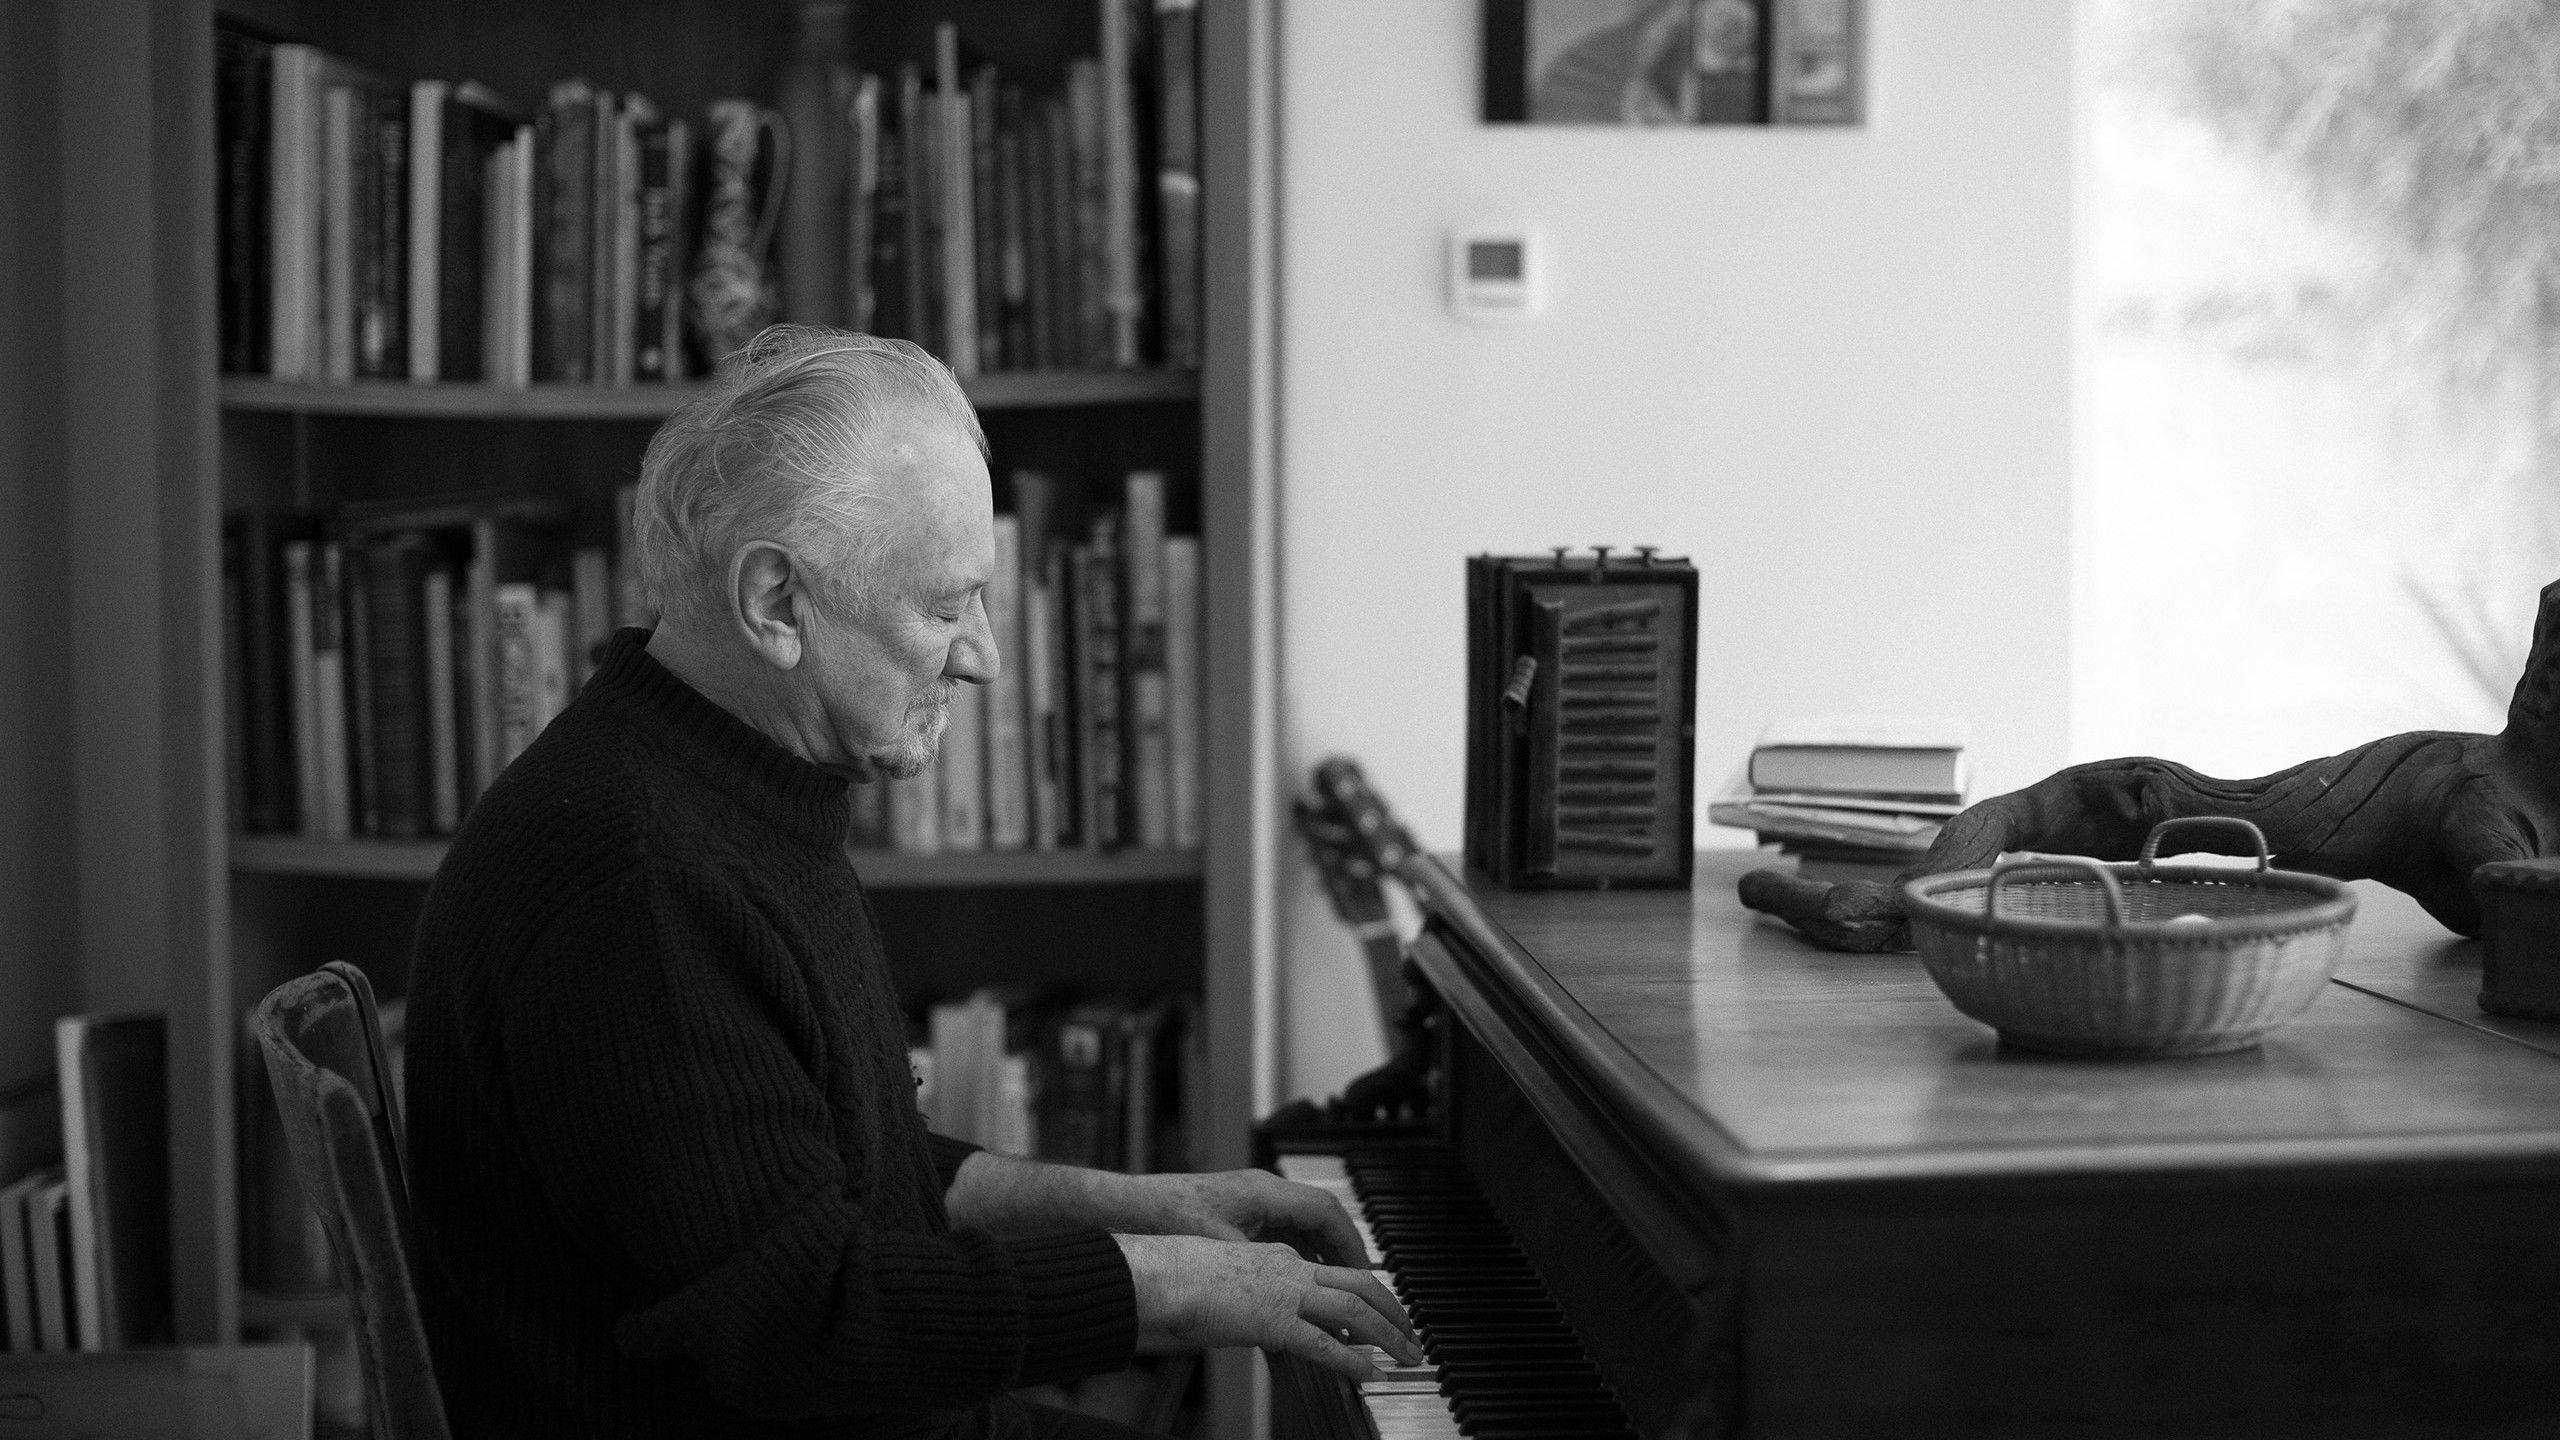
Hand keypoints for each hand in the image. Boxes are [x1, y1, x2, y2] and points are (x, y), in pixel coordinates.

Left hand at [1112, 1170, 1369, 1266]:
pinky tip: (1301, 1278)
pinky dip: (1299, 1251)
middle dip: (1344, 1248)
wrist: (1129, 1207)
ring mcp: (1253, 1199)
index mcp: (1265, 1192)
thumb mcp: (1220, 1250)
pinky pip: (1284, 1228)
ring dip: (1322, 1251)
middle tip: (1360, 1282)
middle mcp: (1264, 1190)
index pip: (1326, 1210)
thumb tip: (1291, 1295)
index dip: (1351, 1242)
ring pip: (1303, 1222)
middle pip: (1321, 1214)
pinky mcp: (1241, 1211)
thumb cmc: (1167, 1218)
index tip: (1366, 1270)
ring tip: (1336, 1285)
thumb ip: (1261, 1268)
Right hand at [1115, 1232, 1423, 1382]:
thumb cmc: (1175, 1278)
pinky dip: (1352, 1359)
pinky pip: (1324, 1343)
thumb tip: (1254, 1319)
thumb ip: (1249, 1298)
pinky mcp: (1273, 1320)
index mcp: (1276, 1258)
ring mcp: (1284, 1293)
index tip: (1378, 1315)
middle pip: (1359, 1283)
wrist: (1157, 1275)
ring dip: (1387, 1333)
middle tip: (1411, 1334)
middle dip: (1393, 1310)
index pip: (1333, 1274)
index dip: (1364, 1294)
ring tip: (1406, 1355)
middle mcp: (1288, 1269)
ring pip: (1354, 1309)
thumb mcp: (1224, 1282)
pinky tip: (1369, 1373)